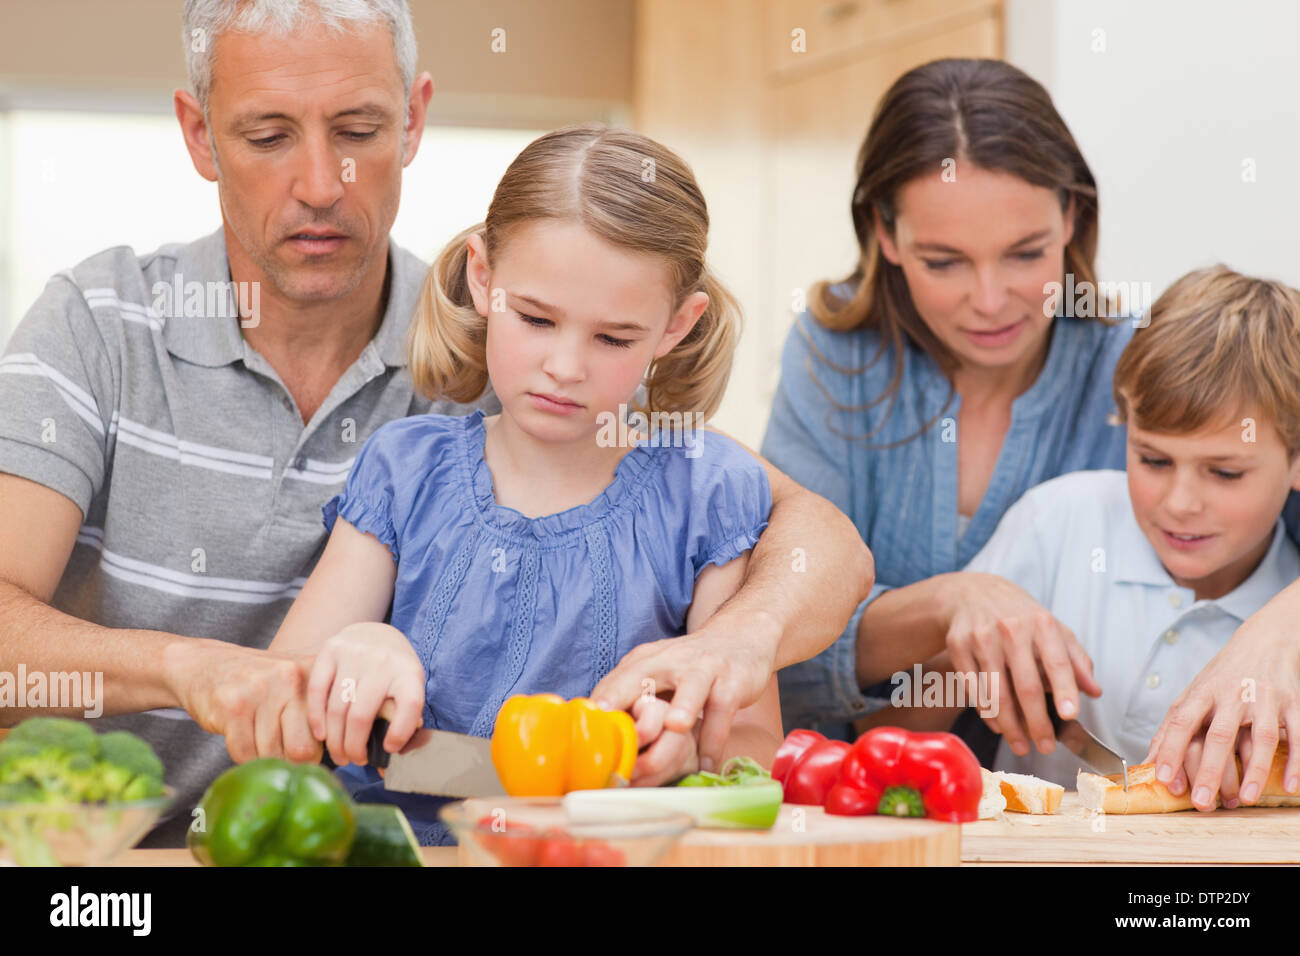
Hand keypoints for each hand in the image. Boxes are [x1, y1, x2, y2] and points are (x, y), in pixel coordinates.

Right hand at [165, 638, 321, 763]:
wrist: (207, 663)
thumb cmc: (259, 682)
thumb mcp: (297, 681)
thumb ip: (321, 708)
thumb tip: (344, 748)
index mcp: (314, 673)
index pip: (329, 731)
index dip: (319, 752)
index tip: (309, 755)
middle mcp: (290, 678)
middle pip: (302, 749)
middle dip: (291, 761)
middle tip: (281, 753)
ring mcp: (260, 690)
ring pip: (271, 754)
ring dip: (264, 758)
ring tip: (259, 740)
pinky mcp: (232, 706)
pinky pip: (244, 753)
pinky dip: (243, 756)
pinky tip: (242, 738)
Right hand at [305, 622, 425, 766]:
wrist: (375, 632)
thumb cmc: (392, 671)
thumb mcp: (408, 688)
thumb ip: (403, 718)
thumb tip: (388, 758)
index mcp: (409, 673)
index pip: (410, 705)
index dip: (400, 732)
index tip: (390, 749)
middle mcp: (382, 661)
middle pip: (362, 716)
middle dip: (354, 747)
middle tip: (353, 761)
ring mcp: (355, 654)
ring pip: (337, 708)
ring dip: (334, 740)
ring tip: (338, 755)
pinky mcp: (330, 650)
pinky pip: (317, 690)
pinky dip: (316, 717)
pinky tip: (321, 734)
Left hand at [590, 612, 779, 769]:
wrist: (741, 637)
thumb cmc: (690, 665)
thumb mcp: (656, 672)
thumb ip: (630, 696)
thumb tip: (597, 733)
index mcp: (646, 660)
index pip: (616, 680)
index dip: (600, 703)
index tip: (584, 727)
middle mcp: (671, 660)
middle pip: (644, 675)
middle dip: (626, 695)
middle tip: (613, 721)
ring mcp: (703, 669)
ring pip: (692, 686)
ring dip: (684, 705)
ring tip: (675, 726)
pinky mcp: (731, 682)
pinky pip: (722, 712)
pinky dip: (715, 739)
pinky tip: (708, 763)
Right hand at [943, 573, 1101, 756]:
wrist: (972, 593)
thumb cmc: (1019, 616)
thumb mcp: (1052, 628)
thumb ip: (1076, 659)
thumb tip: (1094, 691)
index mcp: (1041, 623)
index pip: (1058, 662)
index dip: (1065, 690)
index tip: (1070, 715)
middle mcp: (1011, 629)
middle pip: (1026, 686)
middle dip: (1037, 722)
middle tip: (1046, 745)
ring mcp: (982, 638)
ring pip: (997, 694)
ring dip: (1010, 726)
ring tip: (1022, 745)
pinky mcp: (959, 647)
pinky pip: (974, 689)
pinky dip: (987, 713)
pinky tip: (998, 726)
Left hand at [1144, 601, 1299, 809]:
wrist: (1264, 641)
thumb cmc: (1223, 676)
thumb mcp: (1193, 694)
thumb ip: (1172, 728)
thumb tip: (1148, 763)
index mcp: (1202, 692)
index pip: (1181, 722)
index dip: (1170, 749)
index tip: (1163, 778)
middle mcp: (1231, 694)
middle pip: (1219, 734)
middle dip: (1210, 770)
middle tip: (1202, 802)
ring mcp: (1263, 698)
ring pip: (1259, 737)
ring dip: (1253, 770)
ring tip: (1243, 799)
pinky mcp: (1291, 703)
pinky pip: (1296, 734)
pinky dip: (1295, 761)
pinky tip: (1288, 786)